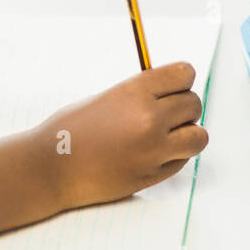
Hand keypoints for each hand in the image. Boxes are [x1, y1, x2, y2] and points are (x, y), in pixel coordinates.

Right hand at [38, 62, 208, 210]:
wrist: (50, 167)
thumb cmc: (70, 130)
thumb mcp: (105, 98)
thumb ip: (139, 95)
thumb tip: (170, 93)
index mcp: (135, 92)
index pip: (185, 74)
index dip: (181, 80)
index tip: (174, 87)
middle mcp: (149, 119)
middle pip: (194, 104)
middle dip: (184, 107)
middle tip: (167, 114)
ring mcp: (153, 150)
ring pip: (198, 136)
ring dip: (187, 134)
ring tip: (168, 135)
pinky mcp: (152, 175)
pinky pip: (182, 161)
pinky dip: (174, 156)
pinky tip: (152, 154)